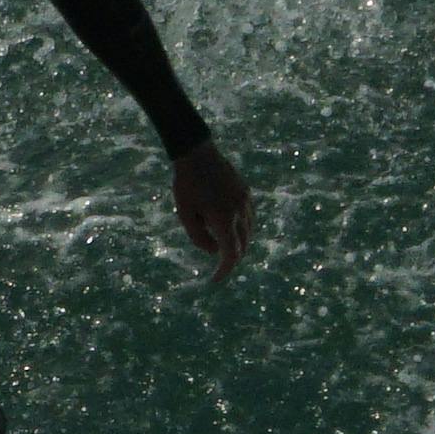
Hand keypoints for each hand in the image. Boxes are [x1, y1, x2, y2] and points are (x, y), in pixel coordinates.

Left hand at [172, 145, 254, 275]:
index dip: (224, 271)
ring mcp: (245, 201)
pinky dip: (242, 228)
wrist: (197, 154)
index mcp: (223, 220)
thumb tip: (215, 252)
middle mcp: (239, 212)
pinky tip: (230, 227)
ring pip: (248, 232)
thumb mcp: (185, 214)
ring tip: (223, 245)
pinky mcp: (246, 192)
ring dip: (238, 243)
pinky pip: (249, 217)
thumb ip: (199, 237)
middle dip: (231, 258)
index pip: (230, 255)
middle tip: (218, 265)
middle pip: (242, 246)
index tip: (214, 280)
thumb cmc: (186, 185)